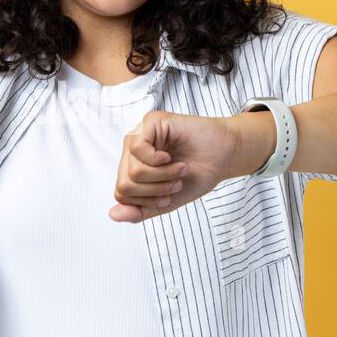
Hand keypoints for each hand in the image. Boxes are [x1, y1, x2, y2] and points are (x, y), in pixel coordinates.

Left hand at [108, 110, 257, 222]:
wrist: (224, 158)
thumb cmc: (197, 174)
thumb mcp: (165, 202)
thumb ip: (139, 211)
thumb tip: (112, 215)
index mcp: (133, 167)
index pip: (121, 194)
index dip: (146, 201)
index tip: (169, 196)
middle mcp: (133, 150)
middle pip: (124, 184)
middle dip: (154, 192)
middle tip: (176, 183)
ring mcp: (140, 134)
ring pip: (132, 170)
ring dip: (162, 176)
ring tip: (179, 169)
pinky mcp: (150, 121)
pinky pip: (138, 148)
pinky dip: (158, 161)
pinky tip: (171, 157)